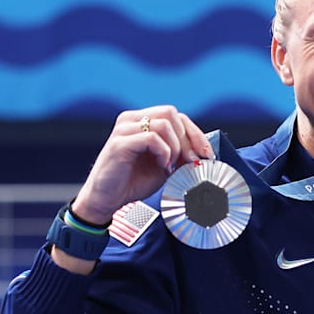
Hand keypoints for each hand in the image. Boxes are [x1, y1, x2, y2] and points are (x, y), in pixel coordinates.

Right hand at [71, 106, 213, 225]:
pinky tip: (161, 166)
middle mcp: (132, 120)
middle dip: (188, 139)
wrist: (107, 200)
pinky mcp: (119, 143)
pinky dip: (163, 152)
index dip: (195, 133)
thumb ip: (181, 154)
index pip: (176, 116)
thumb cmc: (133, 182)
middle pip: (172, 114)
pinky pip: (152, 138)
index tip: (206, 153)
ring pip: (164, 123)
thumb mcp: (165, 165)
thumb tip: (203, 151)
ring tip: (169, 165)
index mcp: (142, 122)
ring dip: (175, 147)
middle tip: (190, 162)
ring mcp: (124, 129)